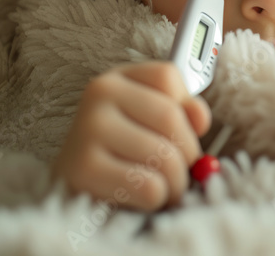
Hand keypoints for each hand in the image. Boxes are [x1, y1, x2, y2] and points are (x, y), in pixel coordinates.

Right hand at [49, 61, 212, 210]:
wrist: (73, 183)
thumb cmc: (121, 149)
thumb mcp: (148, 119)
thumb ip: (182, 110)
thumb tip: (200, 118)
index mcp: (117, 78)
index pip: (166, 77)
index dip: (185, 108)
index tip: (179, 132)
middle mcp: (99, 95)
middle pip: (170, 118)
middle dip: (188, 154)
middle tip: (183, 172)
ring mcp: (88, 129)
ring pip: (164, 157)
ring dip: (176, 183)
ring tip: (165, 188)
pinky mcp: (84, 169)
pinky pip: (148, 187)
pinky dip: (157, 198)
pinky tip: (143, 197)